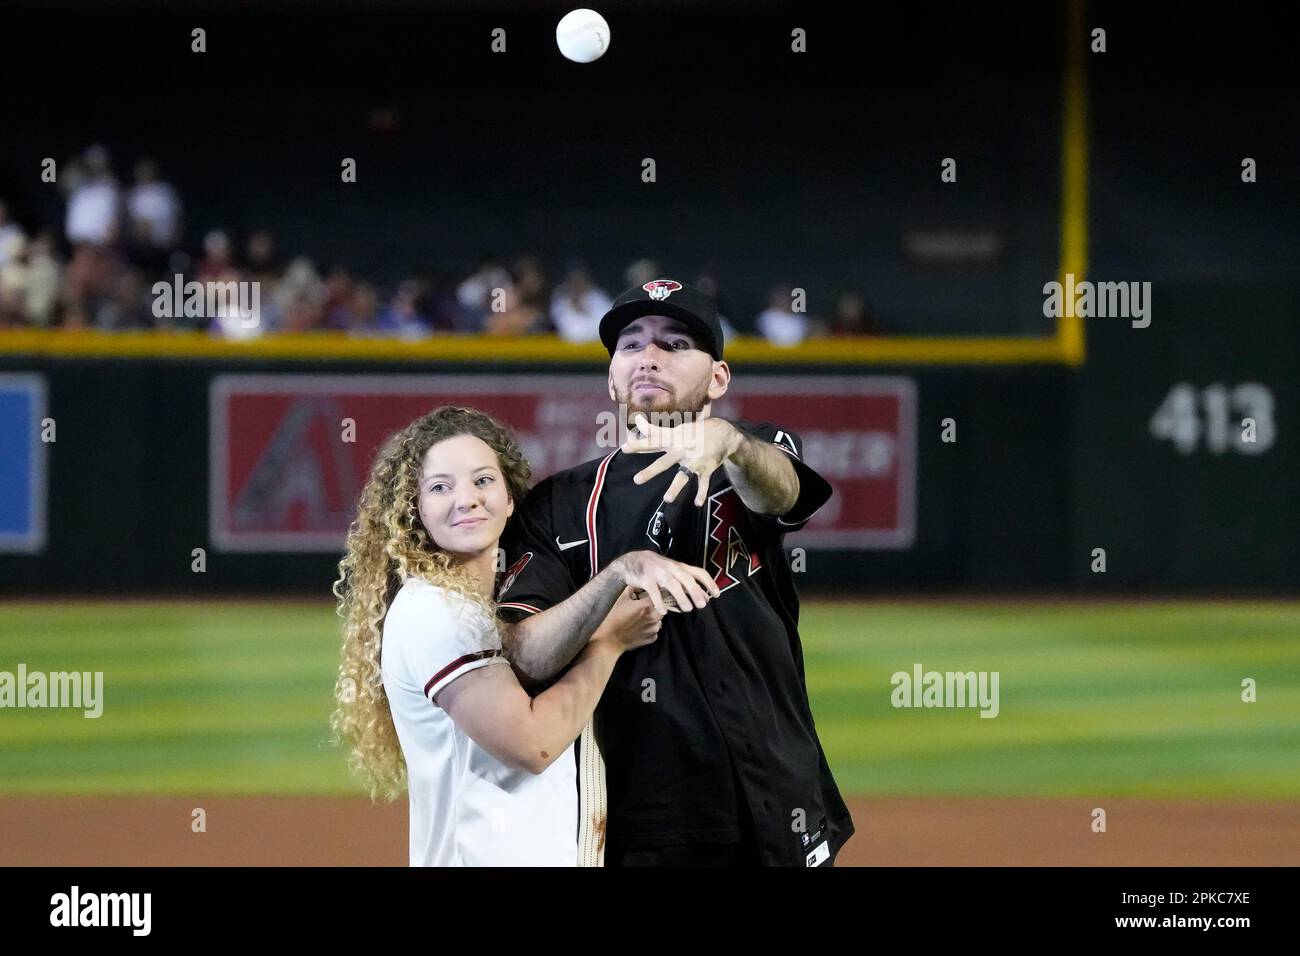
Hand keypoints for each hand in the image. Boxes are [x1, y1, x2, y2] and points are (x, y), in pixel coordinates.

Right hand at [591, 586, 666, 652]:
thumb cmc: (613, 619)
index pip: (660, 594)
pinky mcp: (652, 638)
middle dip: (654, 604)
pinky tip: (638, 626)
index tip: (652, 592)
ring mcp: (653, 629)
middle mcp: (653, 617)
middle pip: (661, 606)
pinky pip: (655, 629)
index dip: (656, 592)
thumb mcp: (620, 598)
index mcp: (647, 606)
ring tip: (639, 617)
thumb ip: (632, 587)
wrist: (609, 640)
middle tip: (642, 605)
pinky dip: (649, 627)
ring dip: (652, 616)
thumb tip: (638, 583)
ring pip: (659, 619)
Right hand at [613, 550, 720, 614]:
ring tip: (688, 609)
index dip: (709, 583)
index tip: (717, 595)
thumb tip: (706, 597)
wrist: (632, 561)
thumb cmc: (657, 569)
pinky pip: (654, 592)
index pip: (699, 572)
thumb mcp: (674, 573)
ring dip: (681, 597)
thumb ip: (689, 584)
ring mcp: (658, 573)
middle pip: (687, 579)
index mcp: (680, 567)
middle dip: (696, 592)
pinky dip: (659, 602)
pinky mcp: (646, 580)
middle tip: (702, 605)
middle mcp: (671, 568)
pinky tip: (663, 612)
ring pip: (672, 585)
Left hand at [622, 414, 744, 506]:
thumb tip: (637, 420)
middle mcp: (683, 450)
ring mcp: (695, 461)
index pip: (653, 441)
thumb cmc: (696, 431)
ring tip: (667, 499)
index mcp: (675, 439)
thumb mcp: (677, 428)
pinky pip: (703, 483)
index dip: (639, 444)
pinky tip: (698, 503)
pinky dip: (701, 493)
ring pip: (683, 476)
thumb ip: (656, 430)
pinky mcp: (706, 469)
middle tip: (637, 480)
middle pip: (664, 462)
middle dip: (651, 471)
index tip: (624, 448)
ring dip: (675, 487)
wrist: (724, 434)